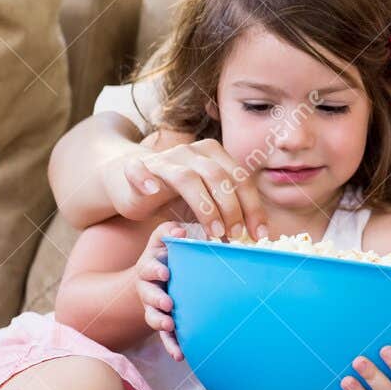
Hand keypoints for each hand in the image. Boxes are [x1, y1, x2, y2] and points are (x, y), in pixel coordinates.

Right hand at [104, 135, 266, 239]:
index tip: (258, 234)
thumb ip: (228, 211)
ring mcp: (164, 158)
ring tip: (214, 232)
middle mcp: (192, 152)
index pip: (240, 179)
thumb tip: (254, 237)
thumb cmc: (176, 194)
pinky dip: (145, 179)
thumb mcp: (207, 201)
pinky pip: (139, 170)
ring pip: (188, 178)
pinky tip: (152, 192)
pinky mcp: (137, 167)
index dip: (252, 207)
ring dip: (205, 207)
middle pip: (219, 177)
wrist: (132, 180)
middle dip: (232, 209)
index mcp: (215, 155)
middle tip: (236, 236)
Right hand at [134, 223, 186, 360]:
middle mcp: (149, 290)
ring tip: (170, 325)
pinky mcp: (164, 324)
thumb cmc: (163, 257)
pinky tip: (180, 355)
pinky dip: (171, 345)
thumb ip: (166, 233)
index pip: (148, 268)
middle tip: (167, 303)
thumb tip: (179, 229)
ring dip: (161, 322)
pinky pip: (166, 337)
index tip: (164, 272)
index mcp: (149, 270)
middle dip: (157, 299)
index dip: (155, 269)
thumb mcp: (160, 243)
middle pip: (149, 295)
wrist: (153, 281)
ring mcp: (155, 309)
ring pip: (154, 317)